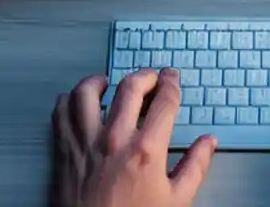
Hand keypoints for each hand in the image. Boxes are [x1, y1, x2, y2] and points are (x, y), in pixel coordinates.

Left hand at [52, 68, 215, 206]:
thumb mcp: (176, 202)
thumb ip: (195, 167)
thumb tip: (208, 142)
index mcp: (146, 150)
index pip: (164, 102)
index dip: (171, 84)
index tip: (172, 78)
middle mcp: (114, 139)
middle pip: (129, 88)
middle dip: (144, 76)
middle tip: (150, 76)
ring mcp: (85, 143)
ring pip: (87, 93)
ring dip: (100, 81)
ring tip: (108, 82)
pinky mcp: (64, 151)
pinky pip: (61, 113)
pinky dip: (68, 100)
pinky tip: (78, 101)